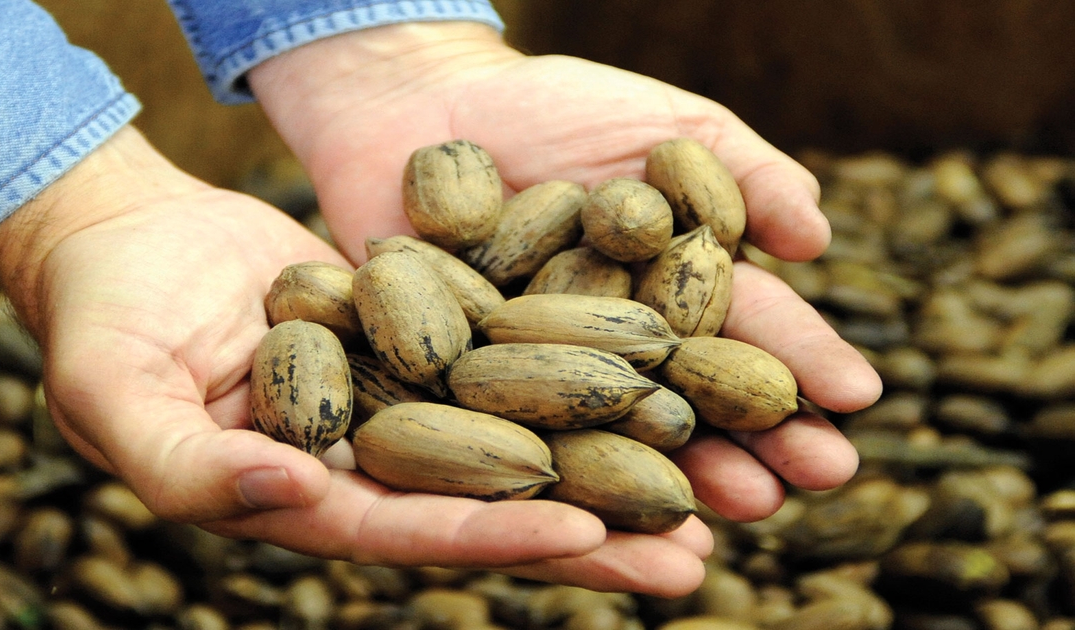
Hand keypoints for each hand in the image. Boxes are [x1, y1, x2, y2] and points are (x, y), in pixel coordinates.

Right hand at [0, 126, 712, 597]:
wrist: (126, 234)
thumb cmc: (101, 319)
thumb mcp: (119, 396)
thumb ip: (195, 467)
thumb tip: (302, 498)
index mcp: (297, 501)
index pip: (404, 533)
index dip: (490, 539)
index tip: (585, 536)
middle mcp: (358, 466)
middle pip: (482, 509)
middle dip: (585, 534)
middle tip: (690, 556)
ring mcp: (390, 403)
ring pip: (507, 442)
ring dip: (601, 465)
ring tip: (705, 491)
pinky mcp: (413, 340)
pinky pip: (496, 362)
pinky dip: (562, 376)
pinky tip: (642, 379)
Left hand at [251, 23, 881, 514]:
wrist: (420, 100)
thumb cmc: (551, 106)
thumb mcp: (662, 125)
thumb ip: (742, 172)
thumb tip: (817, 238)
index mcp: (671, 288)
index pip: (745, 328)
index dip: (801, 362)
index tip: (859, 397)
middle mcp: (616, 342)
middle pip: (693, 395)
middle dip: (758, 437)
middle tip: (817, 476)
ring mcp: (543, 370)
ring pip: (616, 430)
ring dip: (681, 469)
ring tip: (742, 506)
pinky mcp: (467, 383)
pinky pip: (515, 430)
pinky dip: (561, 466)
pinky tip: (610, 504)